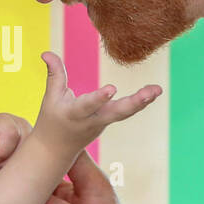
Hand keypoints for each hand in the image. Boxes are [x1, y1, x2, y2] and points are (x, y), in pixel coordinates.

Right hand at [33, 51, 160, 160]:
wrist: (56, 151)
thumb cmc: (52, 120)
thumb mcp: (50, 98)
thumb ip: (54, 74)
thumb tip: (46, 52)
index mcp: (75, 114)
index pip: (88, 105)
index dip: (100, 98)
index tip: (112, 89)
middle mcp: (92, 120)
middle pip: (116, 112)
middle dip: (134, 103)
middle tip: (151, 93)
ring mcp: (103, 123)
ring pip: (124, 113)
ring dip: (142, 102)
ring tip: (157, 89)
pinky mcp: (108, 121)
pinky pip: (126, 111)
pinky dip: (139, 102)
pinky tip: (153, 92)